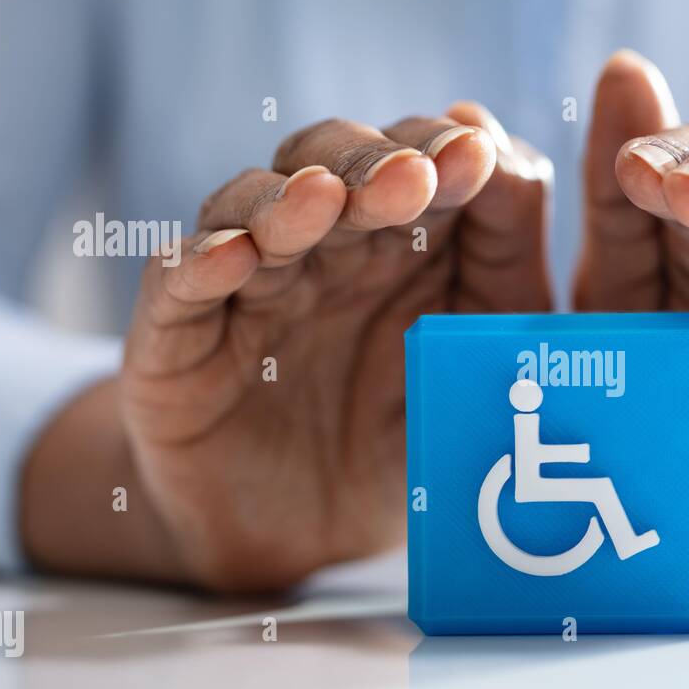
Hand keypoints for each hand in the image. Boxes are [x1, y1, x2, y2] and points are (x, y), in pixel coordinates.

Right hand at [22, 105, 551, 588]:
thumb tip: (511, 158)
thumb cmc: (403, 437)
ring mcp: (249, 284)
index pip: (418, 160)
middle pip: (334, 166)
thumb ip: (508, 268)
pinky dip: (199, 263)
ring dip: (288, 200)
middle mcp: (324, 246)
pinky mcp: (179, 337)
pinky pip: (178, 285)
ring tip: (323, 198)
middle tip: (410, 176)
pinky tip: (232, 255)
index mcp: (405, 239)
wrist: (307, 539)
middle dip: (371, 164)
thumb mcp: (476, 358)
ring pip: (254, 209)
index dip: (441, 148)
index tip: (473, 152)